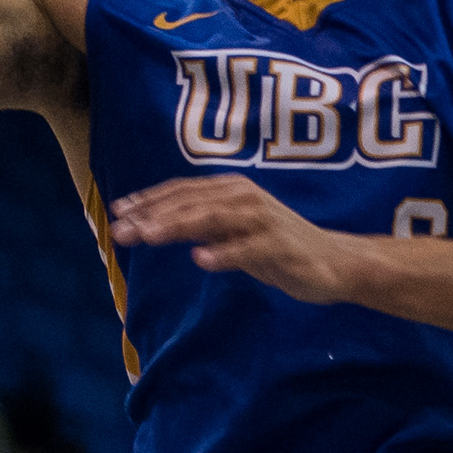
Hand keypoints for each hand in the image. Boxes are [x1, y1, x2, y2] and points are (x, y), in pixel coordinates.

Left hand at [109, 174, 361, 303]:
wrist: (334, 262)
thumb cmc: (277, 245)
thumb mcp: (232, 230)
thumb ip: (199, 223)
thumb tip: (151, 223)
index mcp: (230, 190)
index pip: (181, 191)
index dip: (148, 199)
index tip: (118, 211)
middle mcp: (244, 197)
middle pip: (190, 203)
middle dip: (151, 215)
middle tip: (119, 230)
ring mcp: (262, 220)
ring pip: (213, 218)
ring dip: (177, 226)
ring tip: (148, 237)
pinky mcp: (279, 246)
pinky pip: (247, 249)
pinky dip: (223, 253)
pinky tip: (201, 260)